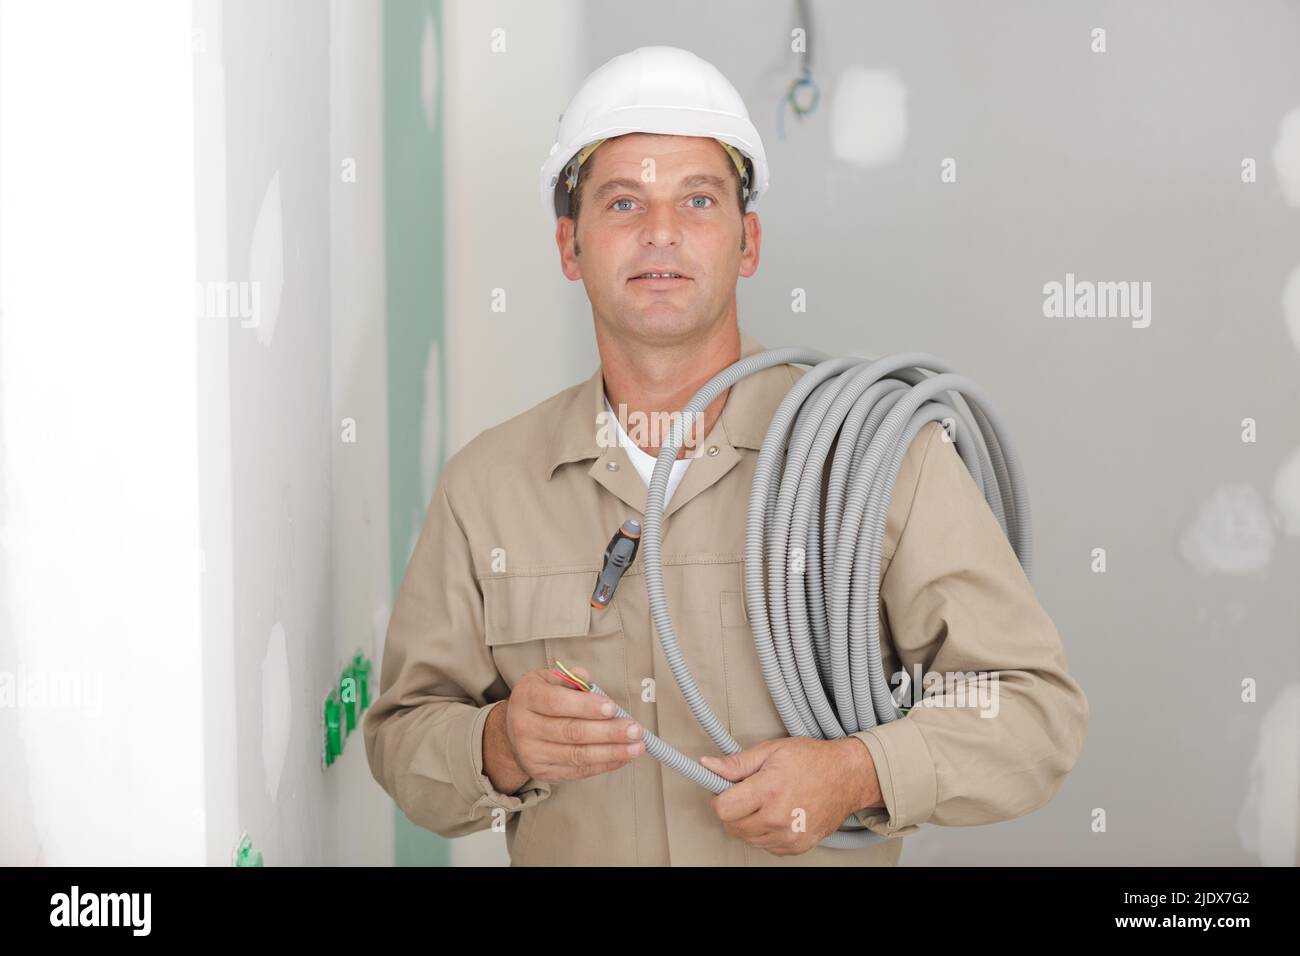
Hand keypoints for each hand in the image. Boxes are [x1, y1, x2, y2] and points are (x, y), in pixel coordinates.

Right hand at [499, 663, 644, 784]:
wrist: (513, 732)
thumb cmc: (539, 700)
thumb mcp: (548, 679)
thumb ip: (570, 678)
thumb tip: (588, 682)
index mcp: (527, 697)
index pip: (557, 702)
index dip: (586, 706)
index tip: (612, 707)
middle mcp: (524, 727)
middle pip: (571, 732)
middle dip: (607, 732)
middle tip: (634, 730)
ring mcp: (532, 753)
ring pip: (577, 755)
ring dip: (611, 752)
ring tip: (636, 747)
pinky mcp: (543, 772)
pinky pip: (577, 771)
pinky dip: (603, 765)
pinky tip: (622, 758)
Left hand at [701, 737, 880, 855]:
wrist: (847, 777)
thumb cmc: (814, 761)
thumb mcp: (772, 751)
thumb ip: (737, 763)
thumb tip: (709, 765)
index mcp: (769, 789)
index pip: (723, 808)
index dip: (720, 797)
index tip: (726, 790)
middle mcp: (779, 817)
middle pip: (733, 826)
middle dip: (734, 809)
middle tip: (748, 793)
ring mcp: (790, 835)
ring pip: (748, 838)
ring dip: (749, 822)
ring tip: (766, 802)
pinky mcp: (797, 846)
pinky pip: (766, 846)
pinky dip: (766, 833)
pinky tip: (777, 814)